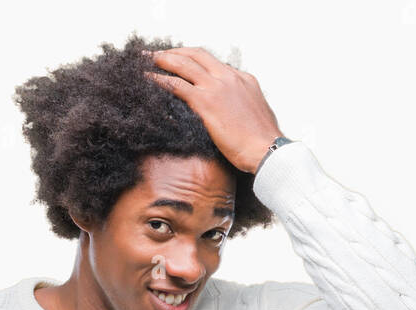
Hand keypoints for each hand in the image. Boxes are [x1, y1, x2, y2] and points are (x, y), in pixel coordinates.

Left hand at [143, 46, 283, 173]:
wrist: (268, 150)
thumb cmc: (263, 142)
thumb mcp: (256, 116)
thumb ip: (242, 107)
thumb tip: (234, 115)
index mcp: (243, 79)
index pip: (214, 63)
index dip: (196, 61)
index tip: (184, 63)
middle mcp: (229, 77)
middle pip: (197, 54)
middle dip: (177, 52)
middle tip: (160, 55)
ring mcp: (216, 87)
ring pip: (184, 64)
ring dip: (163, 59)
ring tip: (147, 60)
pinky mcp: (206, 102)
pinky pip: (176, 85)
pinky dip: (159, 79)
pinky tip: (147, 79)